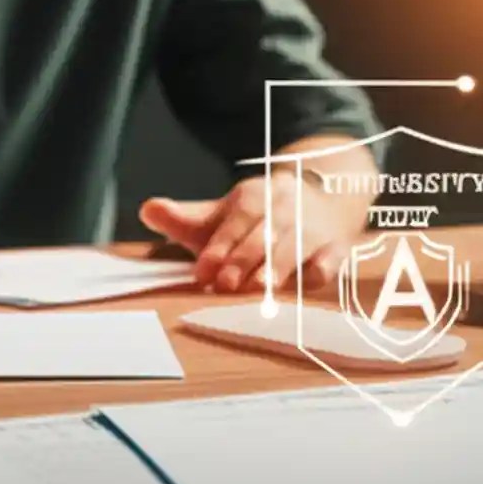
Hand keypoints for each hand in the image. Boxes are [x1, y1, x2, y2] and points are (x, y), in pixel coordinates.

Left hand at [139, 173, 364, 292]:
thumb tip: (147, 209)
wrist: (323, 198)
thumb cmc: (260, 218)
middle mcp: (284, 208)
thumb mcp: (224, 214)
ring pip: (295, 246)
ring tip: (260, 288)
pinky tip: (308, 280)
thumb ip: (188, 219)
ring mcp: (311, 227)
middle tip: (225, 286)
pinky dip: (320, 268)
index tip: (202, 271)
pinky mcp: (335, 247)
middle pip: (263, 235)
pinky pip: (330, 259)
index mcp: (255, 195)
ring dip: (278, 267)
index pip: (236, 219)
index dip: (219, 245)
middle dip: (244, 260)